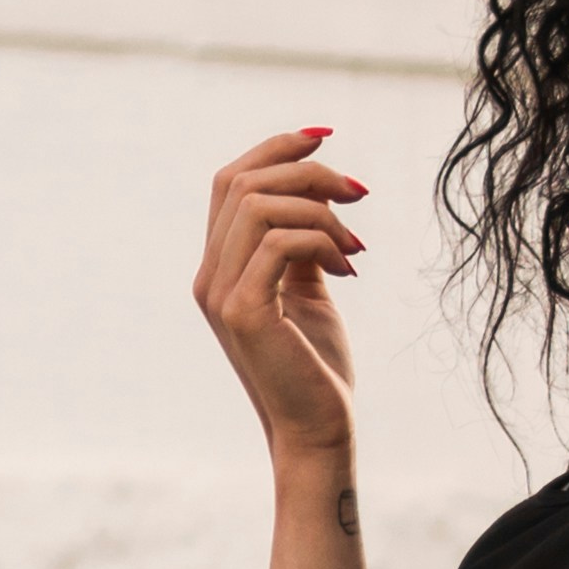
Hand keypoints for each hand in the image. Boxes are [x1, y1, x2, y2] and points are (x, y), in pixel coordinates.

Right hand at [195, 125, 364, 455]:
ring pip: (257, 205)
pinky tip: (348, 268)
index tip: (326, 136)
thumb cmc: (317, 368)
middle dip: (307, 172)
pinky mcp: (244, 312)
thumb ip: (301, 244)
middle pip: (242, 182)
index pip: (229, 182)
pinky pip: (277, 242)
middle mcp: (209, 277)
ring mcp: (220, 294)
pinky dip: (320, 241)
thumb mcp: (309, 291)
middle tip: (359, 193)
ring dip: (319, 209)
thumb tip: (317, 195)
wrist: (318, 433)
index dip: (274, 147)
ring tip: (355, 246)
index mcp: (219, 268)